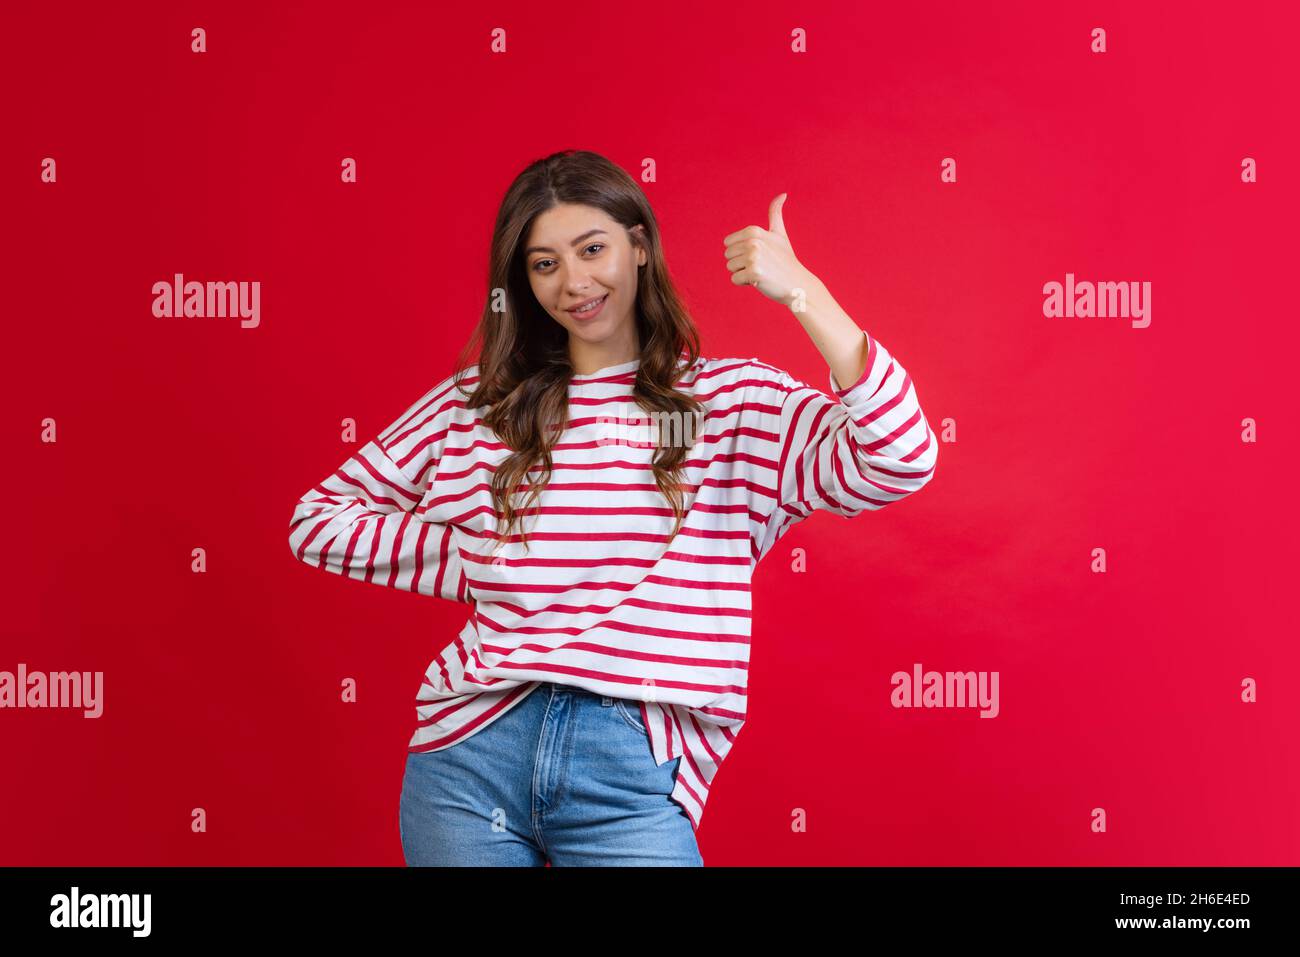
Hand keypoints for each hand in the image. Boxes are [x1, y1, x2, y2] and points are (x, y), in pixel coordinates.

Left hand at [724, 193, 818, 308]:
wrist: (797, 283)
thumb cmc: (786, 260)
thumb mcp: (779, 234)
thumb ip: (776, 214)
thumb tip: (783, 194)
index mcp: (754, 231)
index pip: (728, 244)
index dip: (741, 252)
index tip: (759, 255)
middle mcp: (753, 241)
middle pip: (728, 256)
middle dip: (741, 263)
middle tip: (760, 265)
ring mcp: (754, 257)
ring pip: (730, 268)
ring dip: (743, 273)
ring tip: (761, 272)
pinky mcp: (754, 272)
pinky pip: (735, 279)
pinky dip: (745, 283)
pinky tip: (760, 280)